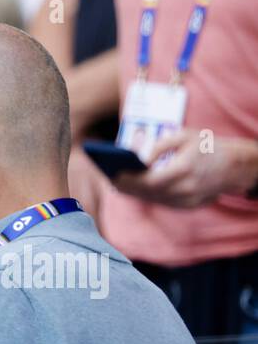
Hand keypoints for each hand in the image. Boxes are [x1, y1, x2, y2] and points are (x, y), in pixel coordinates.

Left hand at [113, 130, 257, 208]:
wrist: (234, 166)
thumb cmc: (207, 146)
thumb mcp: (184, 137)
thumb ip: (159, 146)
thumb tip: (139, 160)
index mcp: (185, 170)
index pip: (148, 180)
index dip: (129, 179)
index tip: (112, 174)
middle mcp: (184, 189)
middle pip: (146, 192)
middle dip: (126, 185)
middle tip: (109, 177)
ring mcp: (185, 200)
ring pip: (151, 199)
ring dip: (133, 191)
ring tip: (116, 182)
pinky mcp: (185, 206)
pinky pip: (160, 201)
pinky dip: (146, 195)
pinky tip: (133, 188)